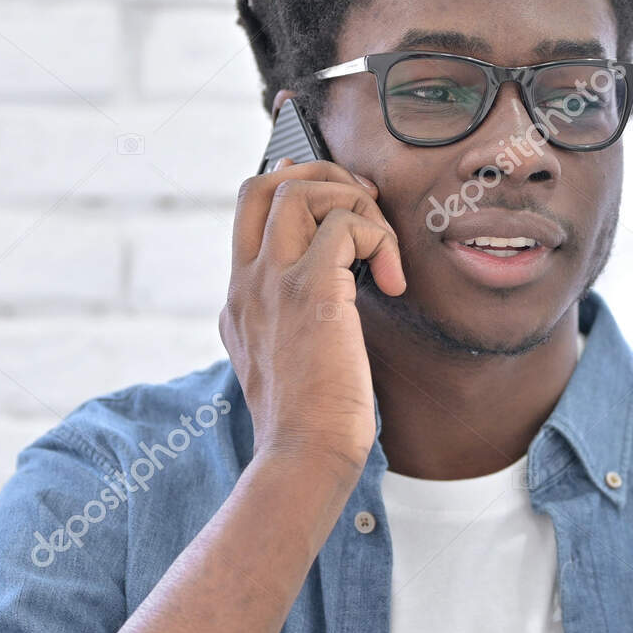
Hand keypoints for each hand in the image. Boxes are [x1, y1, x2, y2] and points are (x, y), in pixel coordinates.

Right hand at [219, 158, 405, 475]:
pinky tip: (393, 281)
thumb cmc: (308, 422)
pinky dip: (380, 239)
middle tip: (363, 203)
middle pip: (263, 184)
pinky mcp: (311, 291)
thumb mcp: (281, 366)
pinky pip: (346, 225)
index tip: (339, 200)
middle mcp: (247, 283)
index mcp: (240, 300)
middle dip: (320, 175)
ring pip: (298, 189)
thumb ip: (288, 324)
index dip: (293, 188)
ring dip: (352, 201)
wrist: (303, 456)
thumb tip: (331, 292)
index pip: (251, 212)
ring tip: (381, 245)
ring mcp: (273, 282)